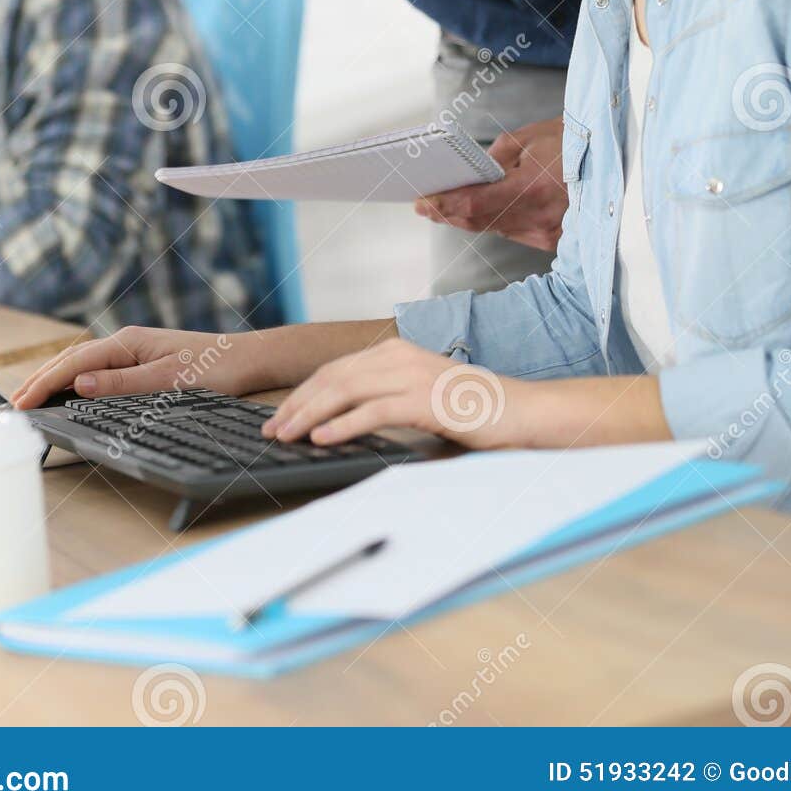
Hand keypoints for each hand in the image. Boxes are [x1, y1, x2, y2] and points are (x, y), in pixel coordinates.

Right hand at [11, 326, 260, 407]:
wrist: (248, 359)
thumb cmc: (216, 368)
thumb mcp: (169, 381)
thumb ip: (123, 383)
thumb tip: (79, 385)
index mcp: (129, 343)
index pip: (76, 364)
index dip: (45, 384)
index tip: (21, 405)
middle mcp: (128, 343)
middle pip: (73, 361)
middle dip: (40, 381)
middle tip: (12, 406)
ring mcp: (134, 351)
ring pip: (82, 365)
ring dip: (53, 380)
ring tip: (28, 398)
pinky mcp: (142, 362)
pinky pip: (97, 370)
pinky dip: (74, 380)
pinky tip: (66, 392)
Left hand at [262, 338, 525, 449]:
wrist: (520, 410)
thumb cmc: (471, 409)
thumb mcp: (420, 395)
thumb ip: (384, 398)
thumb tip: (338, 420)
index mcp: (395, 352)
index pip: (335, 370)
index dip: (302, 393)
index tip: (279, 416)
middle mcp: (398, 356)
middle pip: (332, 378)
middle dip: (295, 404)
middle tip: (271, 430)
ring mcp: (411, 375)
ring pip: (344, 392)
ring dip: (308, 415)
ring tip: (285, 436)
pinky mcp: (423, 399)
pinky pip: (372, 412)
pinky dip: (342, 425)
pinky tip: (322, 439)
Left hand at [414, 116, 566, 249]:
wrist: (617, 160)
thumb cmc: (575, 141)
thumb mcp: (531, 138)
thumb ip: (496, 158)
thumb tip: (471, 174)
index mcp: (532, 191)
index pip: (474, 204)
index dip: (444, 205)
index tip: (422, 201)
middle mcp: (539, 220)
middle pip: (481, 222)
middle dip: (449, 213)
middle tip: (424, 206)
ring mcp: (549, 235)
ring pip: (497, 229)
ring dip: (469, 219)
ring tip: (443, 208)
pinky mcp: (555, 241)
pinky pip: (516, 232)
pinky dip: (496, 221)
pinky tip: (480, 212)